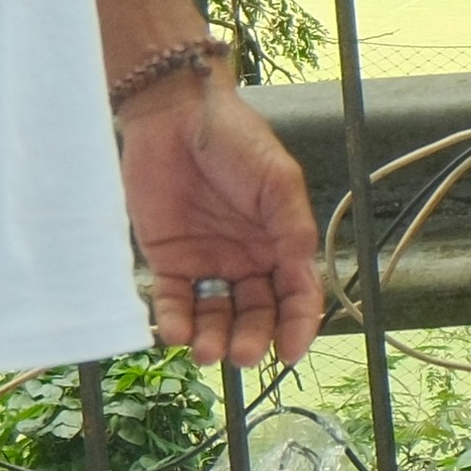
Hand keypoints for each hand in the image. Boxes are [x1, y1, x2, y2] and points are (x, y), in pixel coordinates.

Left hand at [125, 81, 325, 368]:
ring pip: (215, 316)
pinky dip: (174, 321)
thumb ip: (292, 227)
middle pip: (256, 314)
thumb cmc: (234, 139)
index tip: (291, 352)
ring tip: (206, 351)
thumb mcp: (278, 179)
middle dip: (252, 339)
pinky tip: (174, 333)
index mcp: (281, 243)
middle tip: (242, 355)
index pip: (296, 296)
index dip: (298, 326)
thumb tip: (304, 273)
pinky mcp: (167, 260)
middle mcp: (247, 260)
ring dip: (213, 339)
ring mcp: (207, 263)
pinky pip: (173, 301)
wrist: (174, 115)